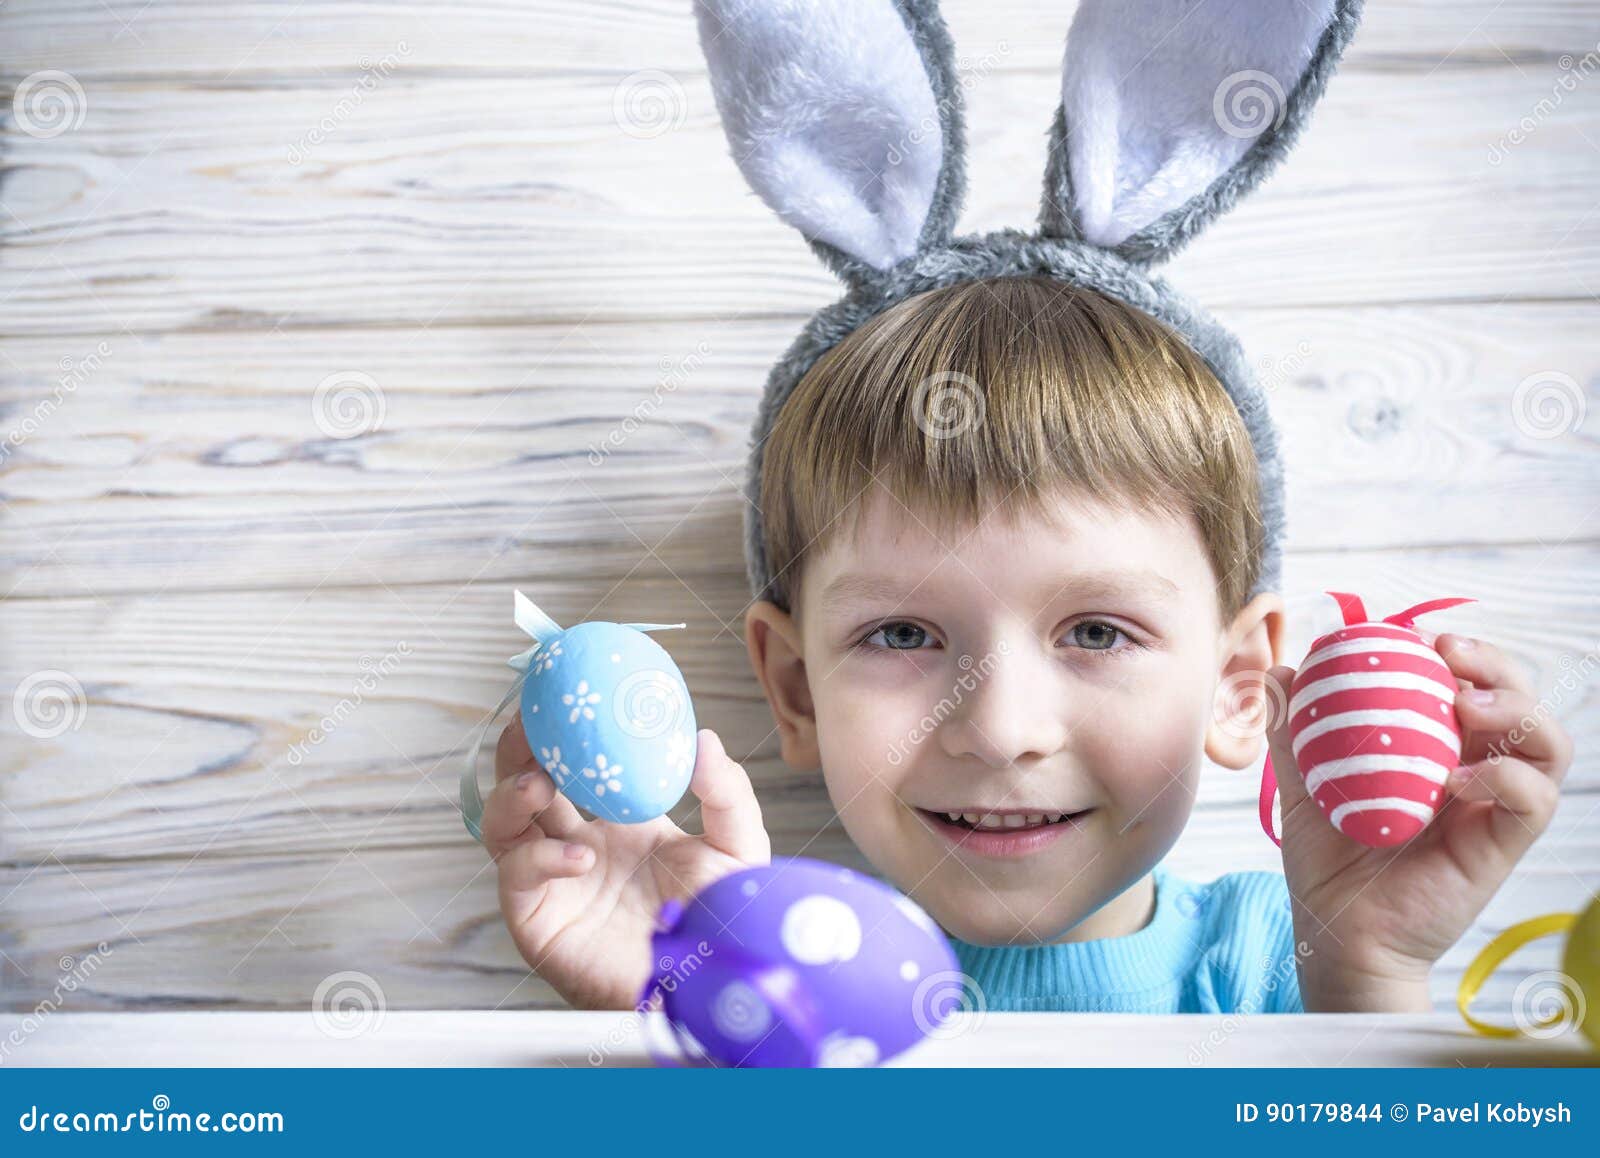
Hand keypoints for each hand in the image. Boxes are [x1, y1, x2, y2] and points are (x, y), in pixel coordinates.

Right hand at [480, 715, 770, 1009]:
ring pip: (501, 826)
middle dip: (519, 749)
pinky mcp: (537, 921)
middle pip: (524, 782)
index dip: (564, 729)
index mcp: (619, 821)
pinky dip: (539, 859)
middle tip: (532, 721)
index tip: (568, 690)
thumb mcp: (737, 846)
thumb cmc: (723, 924)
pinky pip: (517, 878)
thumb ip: (726, 792)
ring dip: (510, 796)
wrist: (711, 988)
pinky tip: (579, 857)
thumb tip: (703, 737)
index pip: (576, 764)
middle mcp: (577, 845)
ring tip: (537, 783)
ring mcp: (553, 881)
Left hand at [1266, 633, 1572, 1011]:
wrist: (1336, 932)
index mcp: (1439, 748)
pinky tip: (1456, 778)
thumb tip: (1281, 673)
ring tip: (1464, 705)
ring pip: (1547, 742)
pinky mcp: (1503, 844)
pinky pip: (1534, 799)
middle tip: (1448, 652)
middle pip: (1520, 700)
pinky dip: (1505, 775)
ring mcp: (1495, 806)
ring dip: (1516, 708)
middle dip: (1496, 663)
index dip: (1459, 651)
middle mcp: (1478, 769)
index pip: (1472, 683)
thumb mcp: (1302, 785)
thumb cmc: (1328, 860)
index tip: (1414, 634)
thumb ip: (1293, 731)